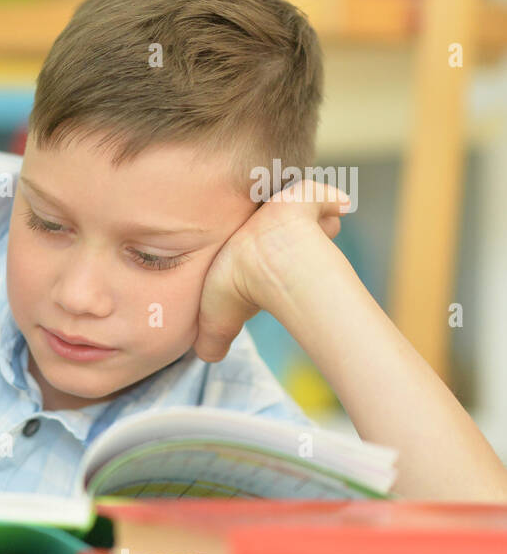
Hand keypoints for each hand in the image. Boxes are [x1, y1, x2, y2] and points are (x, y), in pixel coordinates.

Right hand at [194, 178, 348, 361]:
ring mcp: (286, 211)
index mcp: (240, 245)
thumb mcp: (216, 319)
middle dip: (292, 230)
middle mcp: (261, 224)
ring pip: (303, 211)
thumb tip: (210, 357)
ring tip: (326, 226)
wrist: (261, 259)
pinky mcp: (307, 201)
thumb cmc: (235, 283)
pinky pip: (323, 196)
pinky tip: (343, 206)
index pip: (249, 241)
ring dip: (316, 221)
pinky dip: (334, 201)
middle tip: (301, 239)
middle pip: (280, 225)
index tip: (265, 256)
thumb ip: (215, 338)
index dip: (259, 247)